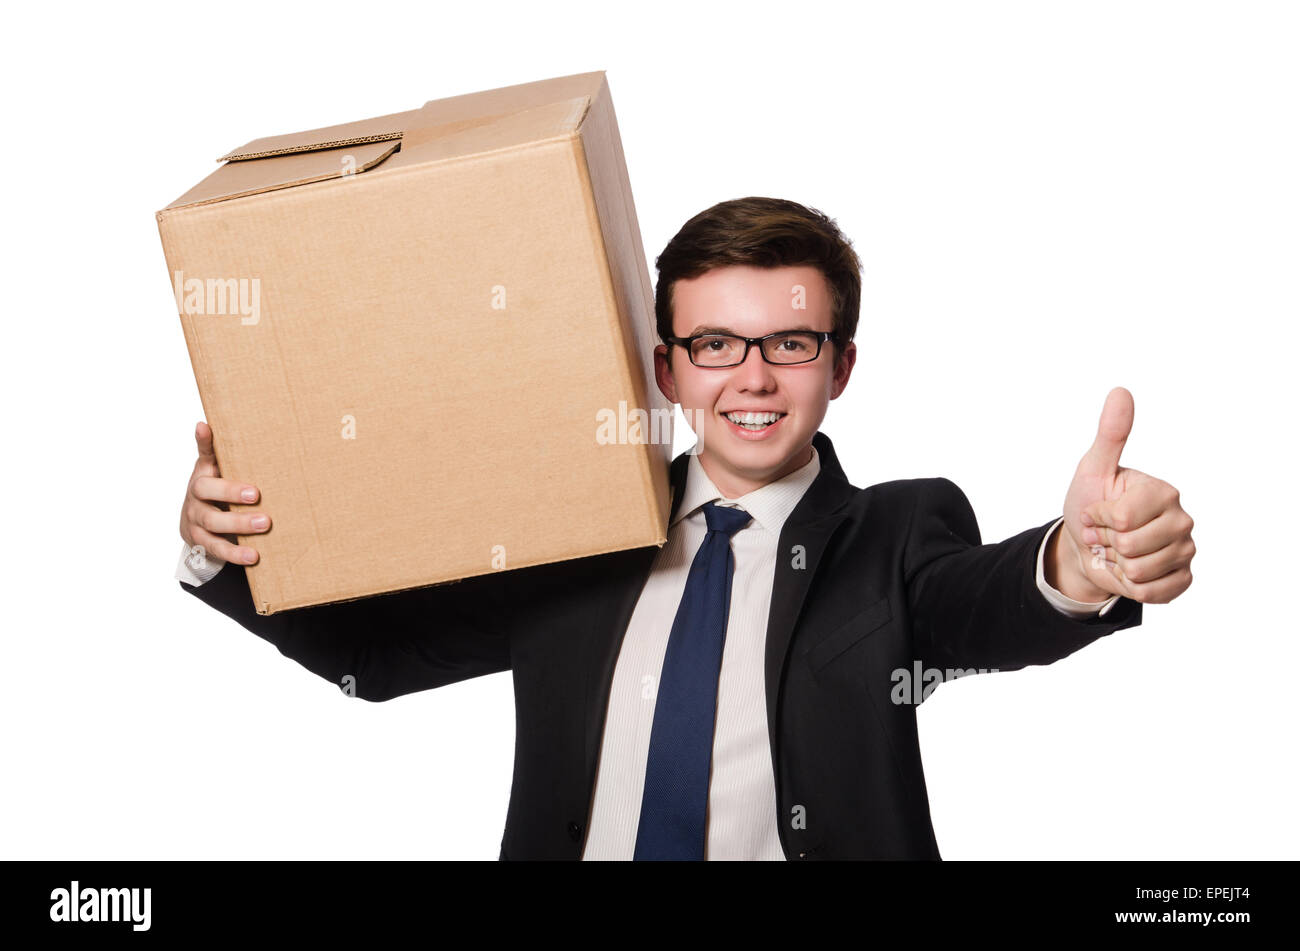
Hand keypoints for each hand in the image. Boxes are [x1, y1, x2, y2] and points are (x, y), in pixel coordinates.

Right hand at [179, 421, 269, 568]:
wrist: (196, 526)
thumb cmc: (219, 493)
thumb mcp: (224, 473)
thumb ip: (234, 457)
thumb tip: (243, 427)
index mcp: (204, 473)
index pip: (203, 454)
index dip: (203, 441)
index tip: (204, 427)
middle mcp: (195, 494)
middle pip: (206, 490)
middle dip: (230, 492)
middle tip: (256, 494)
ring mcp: (195, 518)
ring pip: (212, 522)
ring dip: (238, 524)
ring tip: (265, 524)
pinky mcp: (200, 541)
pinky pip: (216, 548)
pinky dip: (235, 553)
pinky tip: (253, 556)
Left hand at [1055, 387, 1195, 603]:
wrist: (1087, 547)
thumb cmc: (1090, 504)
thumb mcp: (1093, 470)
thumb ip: (1110, 435)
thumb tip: (1121, 391)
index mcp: (1163, 491)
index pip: (1123, 518)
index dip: (1098, 519)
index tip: (1097, 512)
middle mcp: (1182, 519)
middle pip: (1131, 546)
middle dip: (1106, 543)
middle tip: (1106, 535)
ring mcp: (1185, 551)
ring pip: (1140, 572)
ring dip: (1116, 565)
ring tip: (1116, 551)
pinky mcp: (1182, 579)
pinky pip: (1152, 593)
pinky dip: (1129, 586)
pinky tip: (1127, 571)